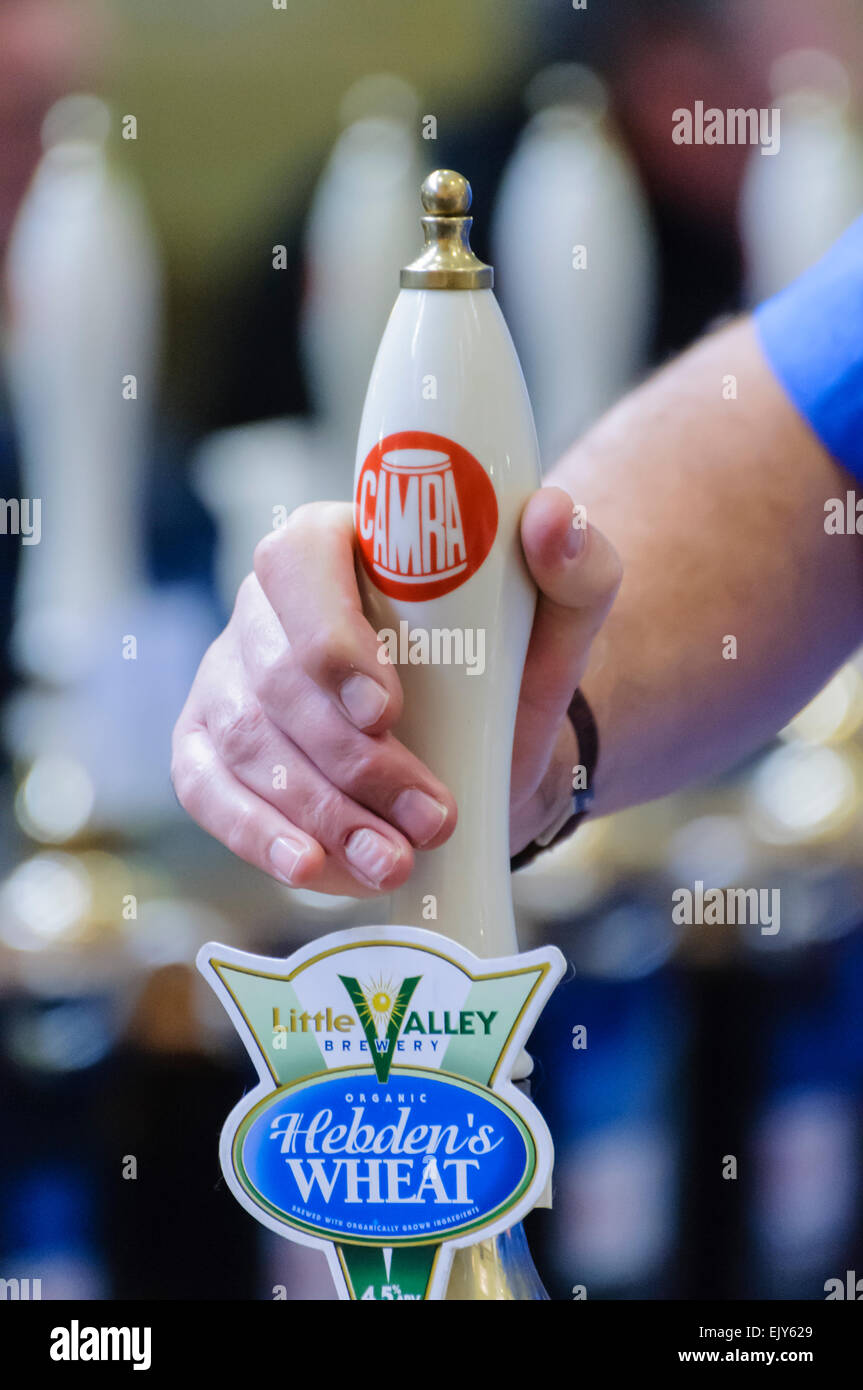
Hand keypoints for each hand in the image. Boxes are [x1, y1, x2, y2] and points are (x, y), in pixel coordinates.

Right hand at [171, 487, 620, 895]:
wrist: (478, 755)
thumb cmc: (507, 673)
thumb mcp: (560, 621)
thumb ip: (576, 565)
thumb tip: (552, 520)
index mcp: (337, 548)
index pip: (299, 563)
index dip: (328, 639)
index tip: (387, 710)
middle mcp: (268, 608)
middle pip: (276, 673)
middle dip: (352, 761)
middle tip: (430, 815)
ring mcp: (229, 679)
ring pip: (247, 742)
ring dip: (322, 812)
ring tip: (397, 860)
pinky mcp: (208, 748)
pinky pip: (205, 790)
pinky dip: (255, 835)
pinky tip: (311, 867)